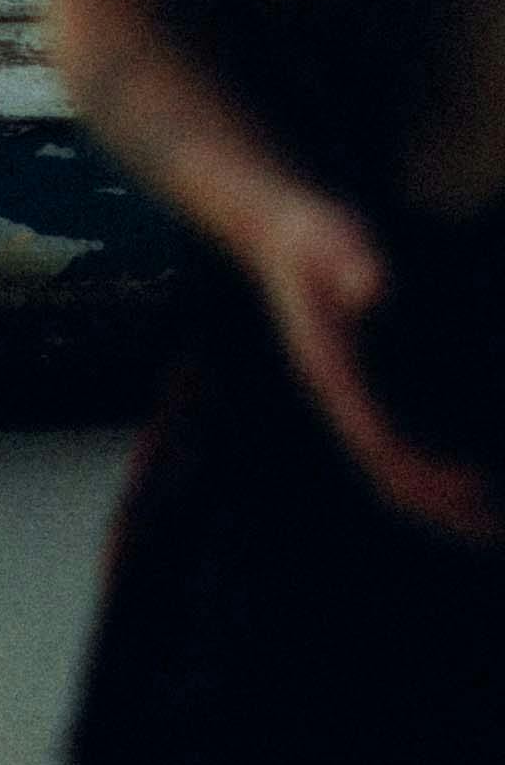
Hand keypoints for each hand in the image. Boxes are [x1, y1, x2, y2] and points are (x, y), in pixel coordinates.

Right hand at [253, 189, 504, 544]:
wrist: (282, 232)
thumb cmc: (313, 232)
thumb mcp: (329, 234)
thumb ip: (349, 259)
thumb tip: (374, 288)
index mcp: (331, 374)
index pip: (380, 440)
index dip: (430, 470)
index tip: (481, 485)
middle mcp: (341, 399)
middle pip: (389, 477)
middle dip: (445, 510)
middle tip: (500, 532)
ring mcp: (354, 402)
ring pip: (396, 475)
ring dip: (445, 506)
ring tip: (496, 528)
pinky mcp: (371, 395)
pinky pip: (405, 453)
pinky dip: (444, 476)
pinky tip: (484, 478)